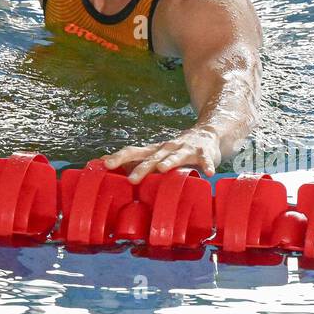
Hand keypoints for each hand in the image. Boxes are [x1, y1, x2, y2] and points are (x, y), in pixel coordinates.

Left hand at [102, 129, 221, 183]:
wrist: (207, 134)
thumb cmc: (176, 150)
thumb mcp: (156, 154)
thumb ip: (136, 161)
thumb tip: (104, 162)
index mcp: (154, 150)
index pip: (133, 152)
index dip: (119, 157)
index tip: (105, 164)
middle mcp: (167, 148)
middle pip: (152, 158)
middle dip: (141, 168)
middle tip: (131, 180)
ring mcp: (185, 149)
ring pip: (176, 156)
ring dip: (169, 162)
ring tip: (162, 169)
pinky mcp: (203, 152)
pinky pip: (205, 159)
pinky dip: (207, 165)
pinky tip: (209, 173)